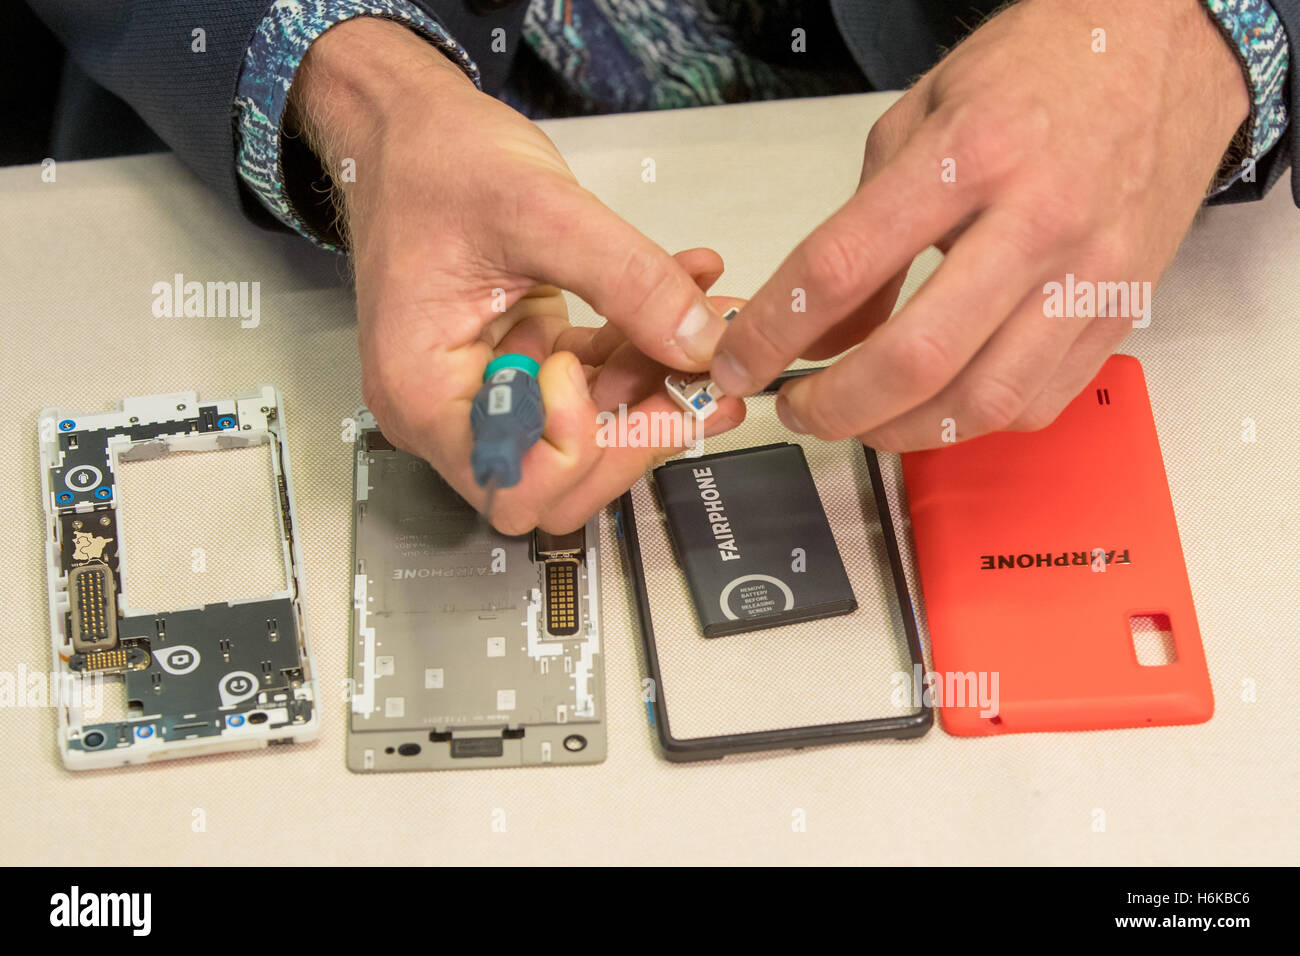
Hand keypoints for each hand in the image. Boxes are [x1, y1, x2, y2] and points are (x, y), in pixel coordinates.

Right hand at [290, 18, 738, 531]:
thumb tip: (699, 341)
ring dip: (658, 388)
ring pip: (590, 436)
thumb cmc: (433, 162)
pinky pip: (598, 384)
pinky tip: (686, 298)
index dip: (571, 446)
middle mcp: (453, 409)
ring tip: (711, 330)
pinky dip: (645, 349)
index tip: (588, 371)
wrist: (411, 127)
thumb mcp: (539, 211)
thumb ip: (627, 279)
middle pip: (558, 480)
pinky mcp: (528, 362)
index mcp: (424, 393)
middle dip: (636, 432)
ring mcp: (493, 388)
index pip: (513, 484)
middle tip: (698, 378)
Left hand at [710, 0, 1248, 448]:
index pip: (843, 265)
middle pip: (915, 358)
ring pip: (980, 402)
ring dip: (899, 432)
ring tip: (859, 419)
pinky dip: (970, 422)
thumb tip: (824, 336)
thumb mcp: (919, 121)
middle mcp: (1037, 222)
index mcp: (972, 156)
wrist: (1163, 52)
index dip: (774, 331)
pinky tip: (936, 404)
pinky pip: (1035, 403)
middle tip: (797, 409)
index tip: (737, 363)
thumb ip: (863, 231)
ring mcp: (1088, 275)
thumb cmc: (1038, 72)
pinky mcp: (1120, 313)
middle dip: (834, 406)